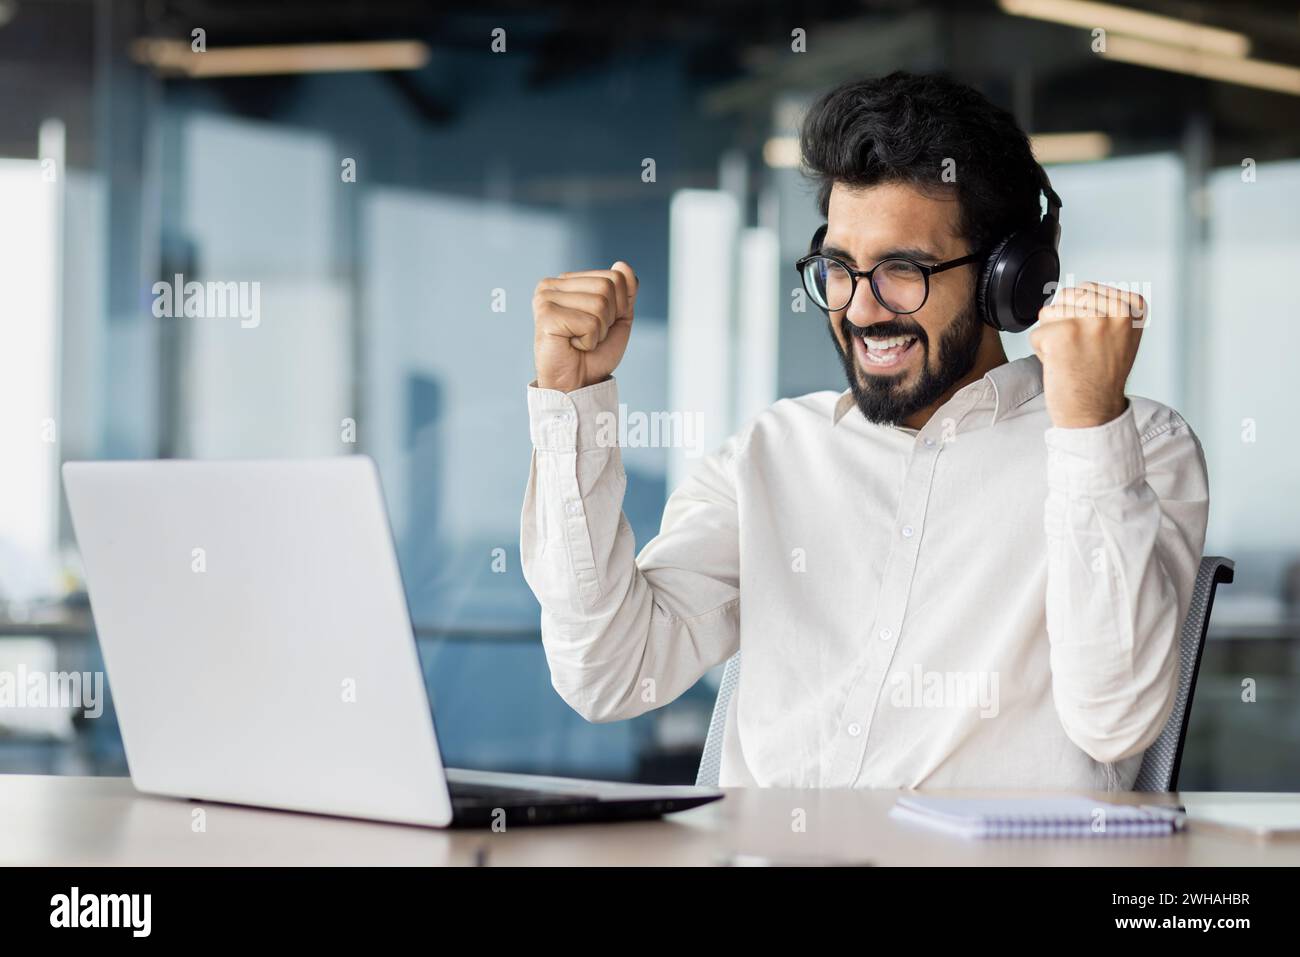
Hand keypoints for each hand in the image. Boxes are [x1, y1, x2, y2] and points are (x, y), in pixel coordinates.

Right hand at [533, 262, 637, 392]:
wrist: (577, 383)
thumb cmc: (594, 353)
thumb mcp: (618, 318)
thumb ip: (625, 291)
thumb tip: (622, 266)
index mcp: (567, 281)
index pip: (614, 277)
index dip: (619, 306)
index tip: (600, 324)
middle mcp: (552, 285)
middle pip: (608, 287)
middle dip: (609, 318)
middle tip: (590, 335)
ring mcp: (545, 298)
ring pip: (600, 305)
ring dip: (598, 331)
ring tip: (580, 341)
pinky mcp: (546, 316)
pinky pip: (589, 323)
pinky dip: (589, 341)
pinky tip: (572, 345)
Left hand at [1029, 282, 1144, 428]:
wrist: (1095, 413)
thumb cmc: (1101, 375)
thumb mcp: (1120, 333)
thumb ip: (1105, 307)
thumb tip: (1075, 289)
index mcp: (1132, 306)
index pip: (1086, 289)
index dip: (1081, 317)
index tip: (1096, 342)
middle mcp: (1116, 310)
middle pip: (1065, 298)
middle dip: (1064, 324)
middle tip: (1082, 352)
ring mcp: (1090, 321)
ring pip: (1048, 313)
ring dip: (1053, 337)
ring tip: (1073, 357)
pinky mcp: (1063, 334)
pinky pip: (1036, 334)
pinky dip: (1041, 352)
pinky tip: (1062, 366)